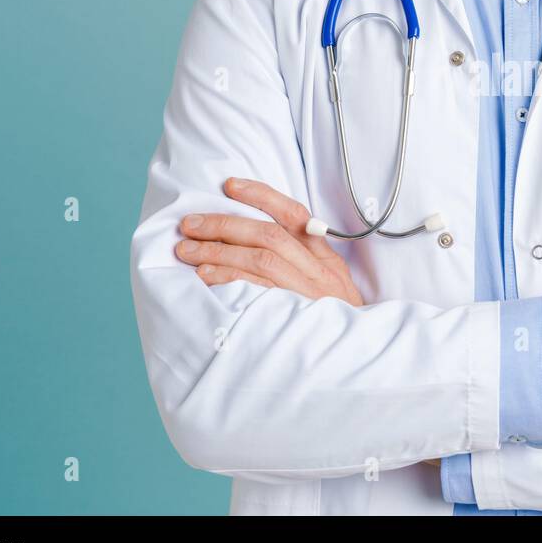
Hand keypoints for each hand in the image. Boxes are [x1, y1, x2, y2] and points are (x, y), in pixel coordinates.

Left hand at [174, 178, 362, 305]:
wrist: (355, 357)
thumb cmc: (334, 321)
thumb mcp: (330, 285)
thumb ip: (303, 260)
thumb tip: (256, 237)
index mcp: (326, 258)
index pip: (295, 215)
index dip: (262, 196)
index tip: (230, 185)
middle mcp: (318, 272)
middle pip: (269, 235)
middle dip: (224, 226)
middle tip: (190, 224)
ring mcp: (307, 295)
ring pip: (260, 260)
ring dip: (217, 252)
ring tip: (186, 250)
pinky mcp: (293, 317)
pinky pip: (256, 292)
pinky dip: (227, 280)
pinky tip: (204, 276)